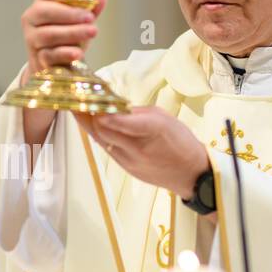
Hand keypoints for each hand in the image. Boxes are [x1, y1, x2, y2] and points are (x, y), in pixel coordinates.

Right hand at [19, 0, 106, 145]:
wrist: (52, 67)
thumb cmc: (66, 38)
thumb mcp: (79, 21)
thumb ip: (90, 8)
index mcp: (43, 2)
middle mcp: (32, 18)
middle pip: (46, 11)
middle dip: (69, 13)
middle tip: (90, 16)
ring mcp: (32, 39)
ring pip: (49, 34)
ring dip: (72, 32)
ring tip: (92, 31)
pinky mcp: (37, 59)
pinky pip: (50, 55)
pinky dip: (65, 53)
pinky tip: (79, 53)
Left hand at [74, 106, 211, 198]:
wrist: (192, 174)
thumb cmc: (181, 140)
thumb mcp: (163, 117)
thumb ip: (136, 112)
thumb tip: (113, 106)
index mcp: (151, 130)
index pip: (117, 121)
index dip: (98, 111)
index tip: (86, 97)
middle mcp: (136, 149)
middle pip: (102, 131)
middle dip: (88, 115)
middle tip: (79, 99)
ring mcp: (128, 162)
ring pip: (101, 140)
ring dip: (91, 125)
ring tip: (81, 109)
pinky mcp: (126, 169)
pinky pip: (107, 149)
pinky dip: (101, 135)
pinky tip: (97, 125)